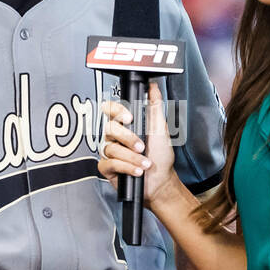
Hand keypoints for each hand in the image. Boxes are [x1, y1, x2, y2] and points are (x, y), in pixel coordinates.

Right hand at [98, 80, 176, 207]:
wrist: (161, 182)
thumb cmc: (161, 157)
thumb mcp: (161, 129)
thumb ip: (155, 106)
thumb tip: (153, 87)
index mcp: (126, 125)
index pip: (111, 110)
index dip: (116, 110)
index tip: (129, 117)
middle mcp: (116, 137)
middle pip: (110, 128)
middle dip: (128, 138)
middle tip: (142, 146)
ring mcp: (111, 152)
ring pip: (111, 148)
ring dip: (132, 157)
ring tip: (145, 163)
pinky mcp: (107, 168)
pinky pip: (109, 163)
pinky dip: (126, 167)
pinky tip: (137, 170)